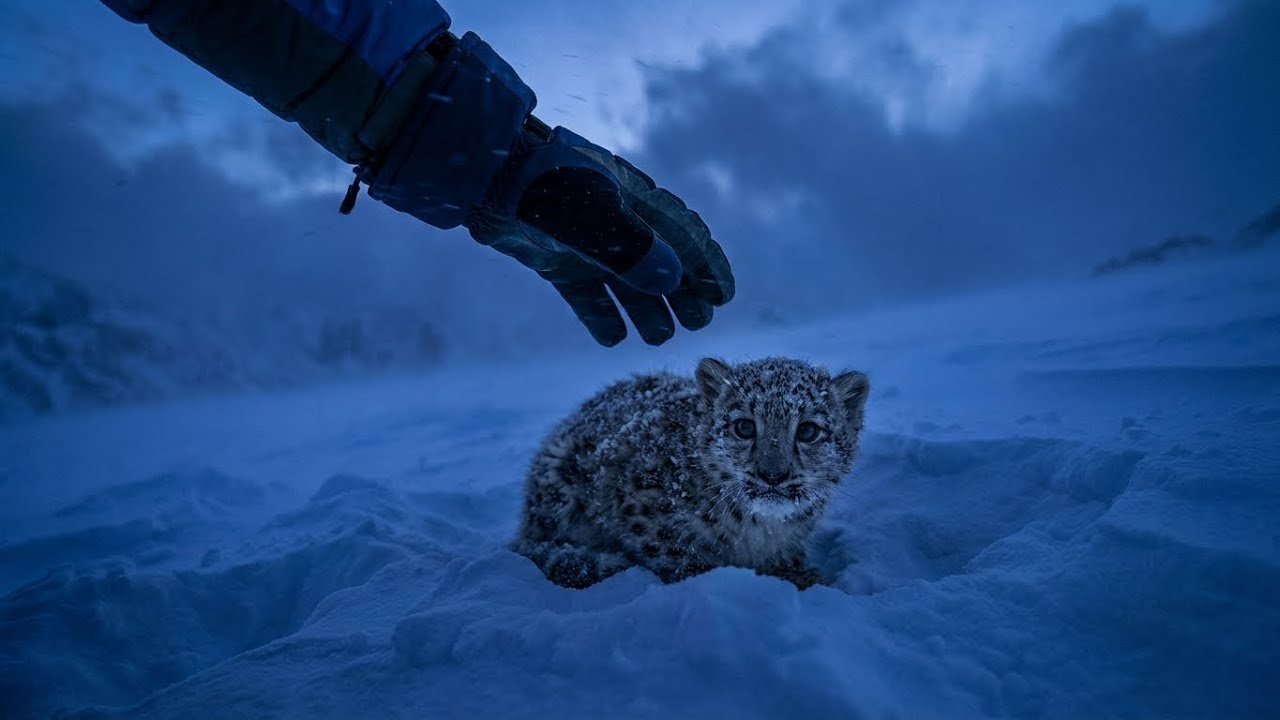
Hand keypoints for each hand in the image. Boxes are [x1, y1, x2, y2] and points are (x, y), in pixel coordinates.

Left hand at [468, 125, 734, 345]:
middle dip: (683, 293)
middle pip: (660, 263)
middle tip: (698, 323)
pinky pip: (586, 293)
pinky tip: (613, 339)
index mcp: (637, 201)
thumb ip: (633, 248)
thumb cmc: (547, 185)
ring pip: (626, 282)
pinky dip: (600, 314)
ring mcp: (587, 243)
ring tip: (659, 337)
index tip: (723, 297)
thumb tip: (673, 280)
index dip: (707, 266)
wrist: (487, 175)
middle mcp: (617, 223)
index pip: (685, 236)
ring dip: (646, 309)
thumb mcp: (596, 214)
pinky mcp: (557, 260)